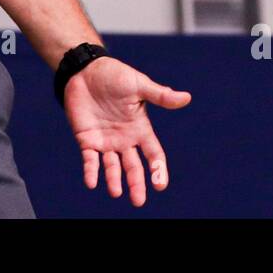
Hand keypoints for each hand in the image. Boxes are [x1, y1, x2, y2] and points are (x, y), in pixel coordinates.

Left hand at [65, 57, 190, 206]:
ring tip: (116, 192)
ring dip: (114, 180)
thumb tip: (186, 98)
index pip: (153, 154)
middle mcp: (124, 140)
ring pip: (112, 167)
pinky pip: (89, 160)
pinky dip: (91, 171)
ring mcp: (105, 141)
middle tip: (138, 201)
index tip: (160, 185)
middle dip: (136, 184)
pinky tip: (92, 182)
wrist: (85, 70)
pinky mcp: (86, 139)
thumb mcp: (139, 85)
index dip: (158, 169)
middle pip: (133, 167)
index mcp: (140, 129)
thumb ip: (160, 95)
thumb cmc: (115, 76)